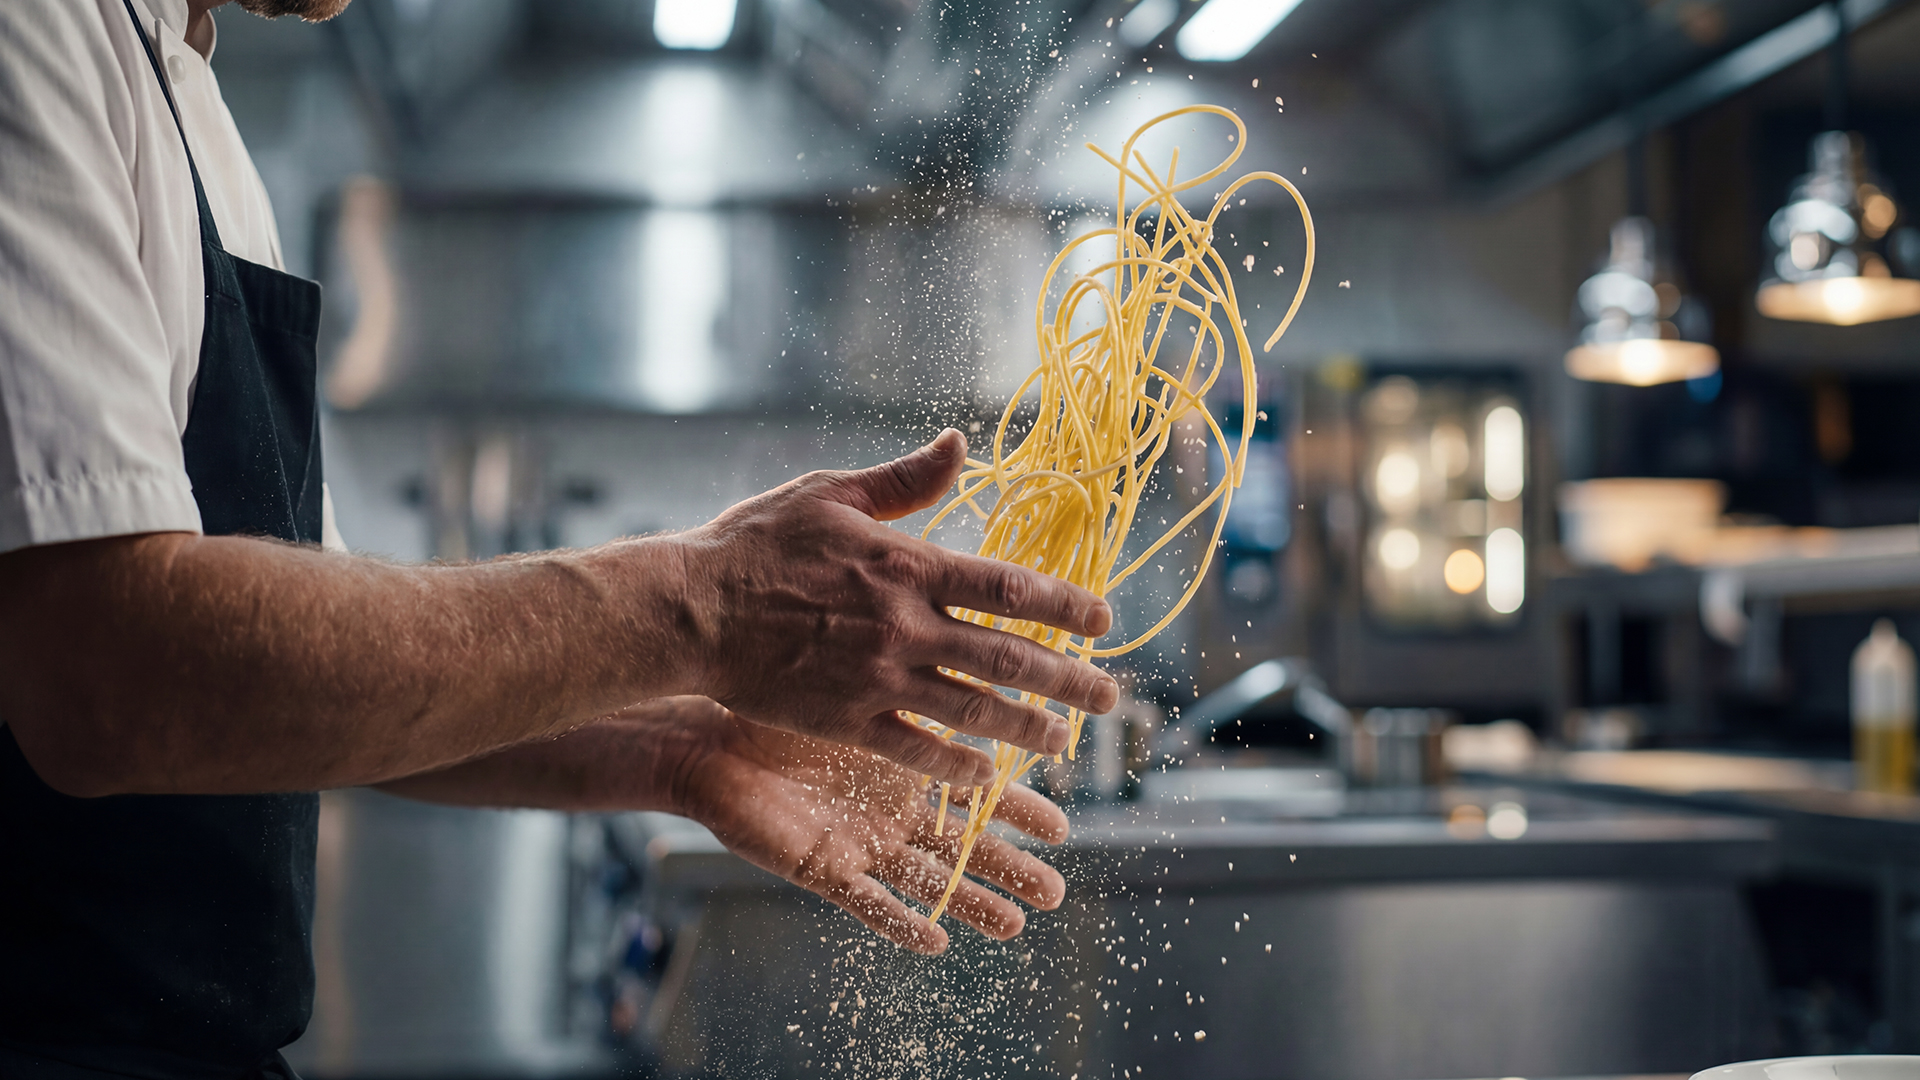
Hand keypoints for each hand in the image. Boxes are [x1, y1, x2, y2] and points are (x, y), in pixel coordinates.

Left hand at [655, 697, 1069, 954]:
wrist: (706, 733)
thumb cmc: (776, 696)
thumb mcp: (851, 680)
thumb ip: (905, 669)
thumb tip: (955, 622)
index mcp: (903, 767)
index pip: (976, 792)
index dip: (1018, 812)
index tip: (1064, 826)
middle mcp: (888, 810)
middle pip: (964, 846)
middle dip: (1011, 867)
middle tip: (1057, 891)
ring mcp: (857, 841)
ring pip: (927, 881)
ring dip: (971, 903)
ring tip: (1017, 926)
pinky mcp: (820, 865)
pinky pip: (865, 901)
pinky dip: (899, 921)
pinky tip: (936, 943)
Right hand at [677, 429, 1118, 787]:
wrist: (690, 610)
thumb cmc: (755, 544)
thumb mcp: (830, 493)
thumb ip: (903, 480)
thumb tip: (959, 444)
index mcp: (906, 566)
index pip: (1007, 587)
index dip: (1064, 606)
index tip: (1103, 621)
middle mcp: (904, 626)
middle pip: (1008, 656)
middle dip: (1067, 680)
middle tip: (1110, 698)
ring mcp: (878, 678)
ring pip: (973, 709)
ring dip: (1026, 728)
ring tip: (1063, 742)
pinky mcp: (847, 719)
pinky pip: (915, 747)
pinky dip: (955, 764)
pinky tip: (984, 776)